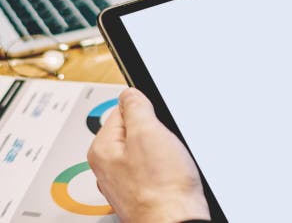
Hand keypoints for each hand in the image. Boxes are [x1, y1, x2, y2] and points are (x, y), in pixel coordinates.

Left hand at [88, 88, 208, 222]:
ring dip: (162, 151)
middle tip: (164, 144)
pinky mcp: (142, 192)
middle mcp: (107, 168)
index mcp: (102, 150)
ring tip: (169, 161)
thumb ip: (136, 107)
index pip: (120, 111)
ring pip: (146, 150)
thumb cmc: (161, 187)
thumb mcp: (148, 133)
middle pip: (134, 131)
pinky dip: (165, 167)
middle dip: (155, 132)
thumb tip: (129, 94)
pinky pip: (153, 168)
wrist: (175, 221)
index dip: (144, 111)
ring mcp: (125, 182)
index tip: (155, 121)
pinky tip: (172, 174)